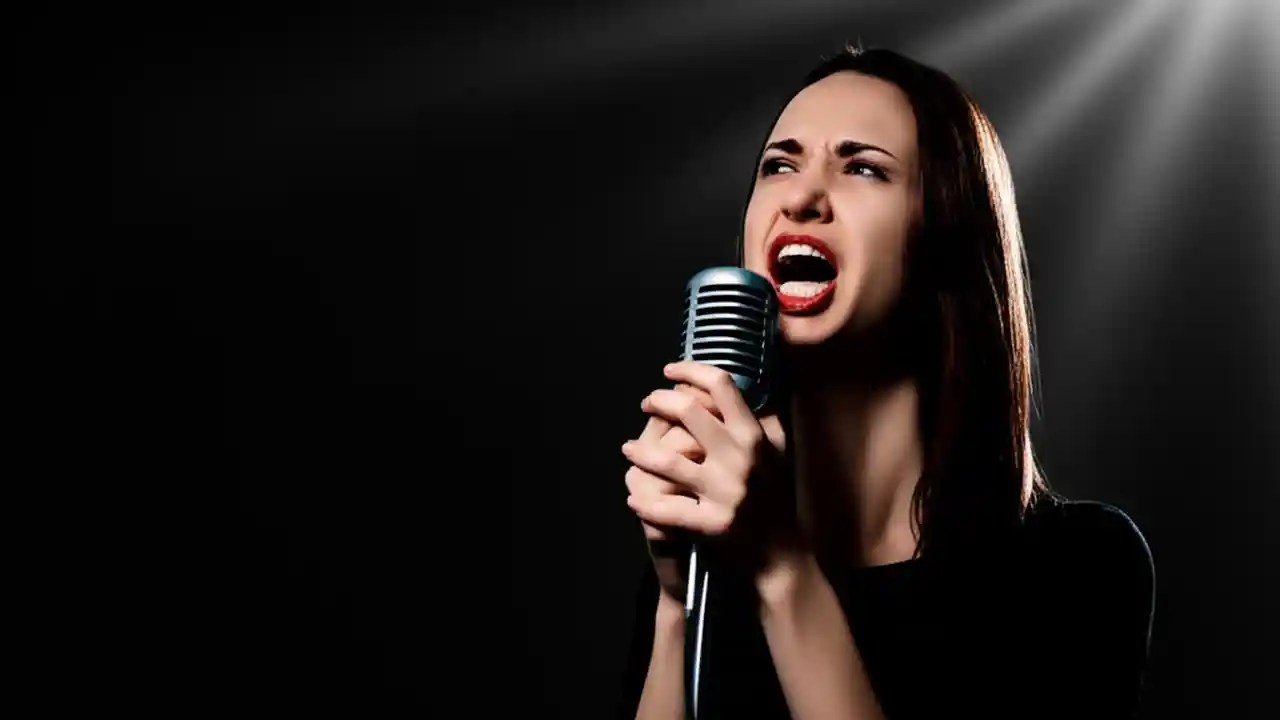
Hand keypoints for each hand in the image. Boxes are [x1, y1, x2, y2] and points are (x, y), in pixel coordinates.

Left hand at [622, 361, 791, 582]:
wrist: (783, 555)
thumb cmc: (775, 498)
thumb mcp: (777, 453)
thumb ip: (760, 419)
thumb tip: (732, 385)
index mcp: (755, 436)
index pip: (722, 386)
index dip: (690, 371)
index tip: (670, 370)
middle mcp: (740, 458)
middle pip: (688, 412)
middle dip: (658, 401)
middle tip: (646, 403)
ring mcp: (726, 491)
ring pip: (668, 461)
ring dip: (640, 452)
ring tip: (628, 449)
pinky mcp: (713, 523)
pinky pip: (668, 510)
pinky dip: (645, 504)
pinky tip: (632, 498)